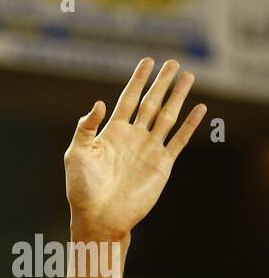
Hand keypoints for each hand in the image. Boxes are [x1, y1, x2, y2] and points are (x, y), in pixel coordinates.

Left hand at [64, 57, 205, 239]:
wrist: (99, 216)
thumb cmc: (82, 189)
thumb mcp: (77, 154)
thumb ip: (86, 128)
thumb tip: (99, 103)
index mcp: (111, 133)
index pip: (128, 99)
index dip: (138, 80)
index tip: (147, 61)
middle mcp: (132, 138)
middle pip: (151, 103)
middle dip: (162, 83)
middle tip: (174, 63)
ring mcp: (148, 149)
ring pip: (167, 116)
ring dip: (178, 97)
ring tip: (188, 77)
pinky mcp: (161, 164)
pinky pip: (179, 140)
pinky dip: (190, 125)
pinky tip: (199, 108)